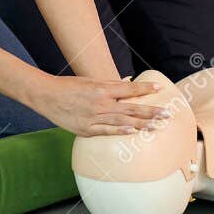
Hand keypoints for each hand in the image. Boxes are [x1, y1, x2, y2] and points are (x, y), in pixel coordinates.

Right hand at [31, 75, 169, 137]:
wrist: (46, 96)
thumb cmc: (69, 86)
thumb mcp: (90, 81)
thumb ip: (109, 86)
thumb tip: (126, 84)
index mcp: (102, 88)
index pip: (129, 89)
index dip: (145, 89)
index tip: (160, 89)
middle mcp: (101, 103)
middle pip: (131, 108)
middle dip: (151, 112)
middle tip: (167, 115)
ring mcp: (94, 117)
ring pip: (123, 121)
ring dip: (142, 124)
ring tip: (157, 126)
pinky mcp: (86, 129)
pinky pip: (107, 131)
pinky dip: (120, 131)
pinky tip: (133, 132)